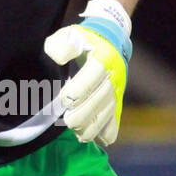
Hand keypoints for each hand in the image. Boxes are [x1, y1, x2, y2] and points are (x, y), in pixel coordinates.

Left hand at [44, 0, 131, 146]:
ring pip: (108, 113)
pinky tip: (99, 141)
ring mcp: (117, 91)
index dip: (78, 90)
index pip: (92, 77)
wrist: (111, 39)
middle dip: (83, 114)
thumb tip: (57, 58)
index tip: (64, 98)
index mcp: (103, 58)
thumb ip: (62, 45)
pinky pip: (115, 120)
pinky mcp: (117, 101)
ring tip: (79, 134)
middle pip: (100, 99)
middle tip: (68, 121)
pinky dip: (108, 132)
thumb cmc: (84, 39)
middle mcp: (114, 76)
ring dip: (93, 127)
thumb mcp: (71, 34)